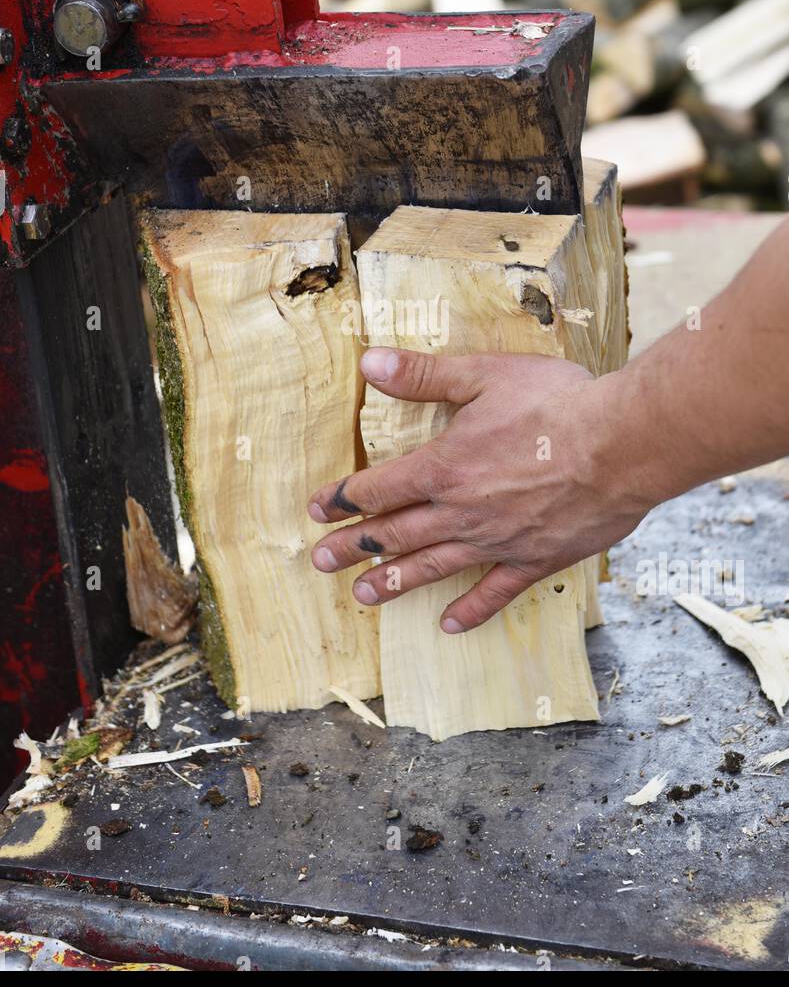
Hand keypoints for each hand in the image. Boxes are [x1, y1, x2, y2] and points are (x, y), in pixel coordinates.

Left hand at [308, 347, 650, 633]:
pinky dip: (470, 610)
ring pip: (433, 567)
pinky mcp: (534, 559)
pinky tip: (449, 624)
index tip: (316, 509)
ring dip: (393, 582)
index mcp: (445, 467)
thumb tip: (369, 362)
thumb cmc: (559, 404)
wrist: (624, 446)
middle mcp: (462, 511)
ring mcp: (497, 541)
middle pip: (393, 535)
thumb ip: (424, 375)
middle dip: (352, 548)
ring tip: (363, 596)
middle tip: (319, 562)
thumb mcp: (484, 374)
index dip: (342, 498)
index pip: (378, 488)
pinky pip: (494, 592)